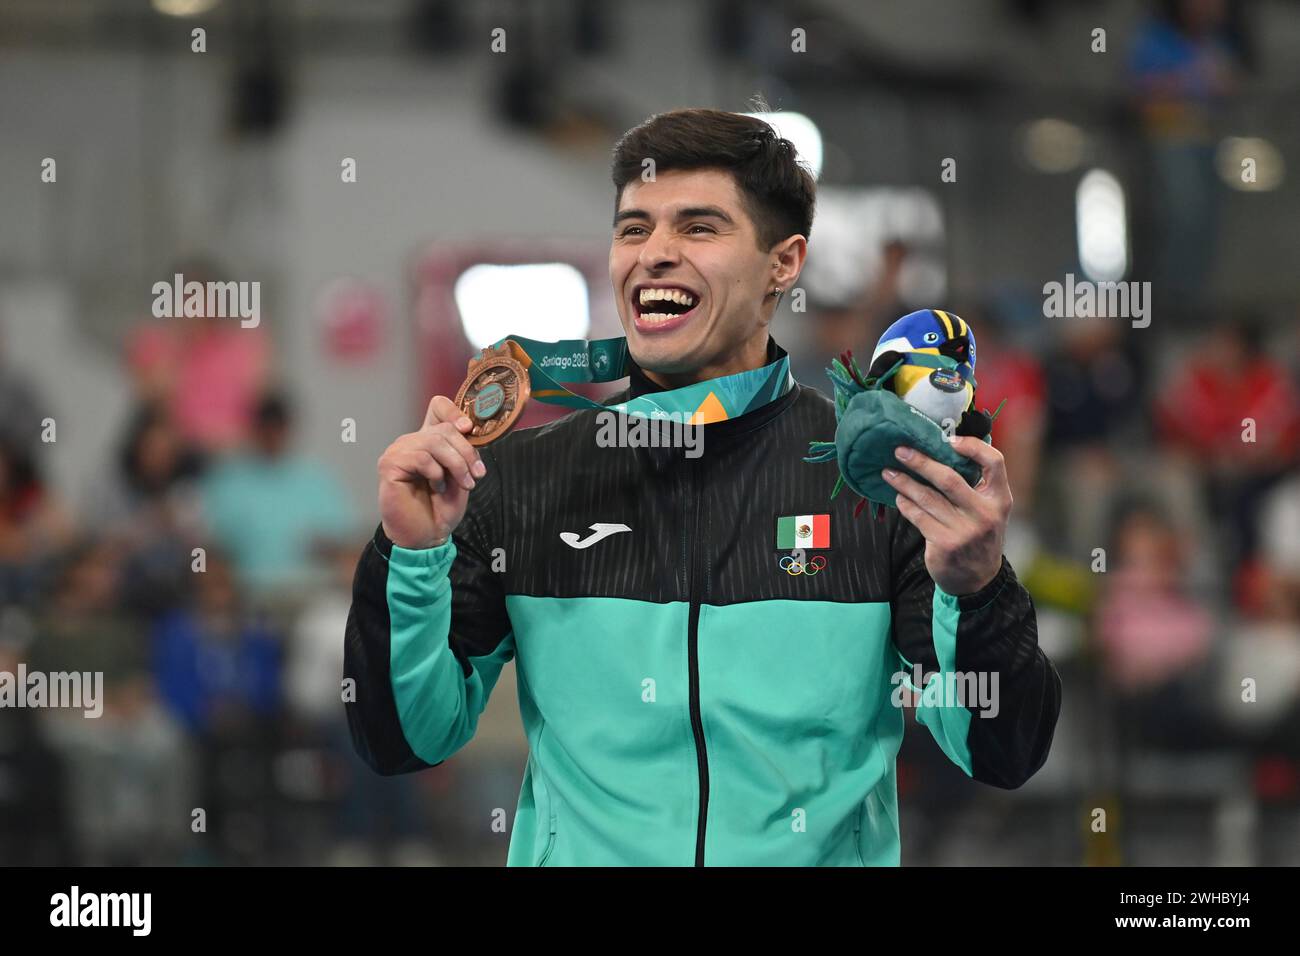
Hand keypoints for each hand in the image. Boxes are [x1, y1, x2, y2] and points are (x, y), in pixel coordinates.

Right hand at [377, 396, 486, 549]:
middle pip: (444, 428)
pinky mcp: (390, 464)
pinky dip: (437, 473)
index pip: (438, 407)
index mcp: (429, 440)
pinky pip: (422, 457)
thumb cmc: (442, 507)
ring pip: (435, 441)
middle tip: (477, 474)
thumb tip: (466, 427)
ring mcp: (398, 451)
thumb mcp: (462, 475)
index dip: (454, 411)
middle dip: (466, 451)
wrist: (426, 535)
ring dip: (456, 464)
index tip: (469, 428)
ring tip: (464, 484)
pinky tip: (436, 487)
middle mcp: (412, 441)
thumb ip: (463, 451)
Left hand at [881, 437, 1011, 595]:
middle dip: (921, 463)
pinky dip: (905, 504)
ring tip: (888, 473)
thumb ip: (976, 485)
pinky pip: (919, 517)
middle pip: (949, 479)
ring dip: (904, 483)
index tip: (949, 439)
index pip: (995, 463)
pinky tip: (898, 497)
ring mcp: (965, 531)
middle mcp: (985, 514)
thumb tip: (943, 450)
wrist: (978, 579)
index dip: (973, 446)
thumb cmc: (978, 534)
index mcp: (1000, 499)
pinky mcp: (945, 544)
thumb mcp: (989, 510)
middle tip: (900, 451)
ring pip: (927, 498)